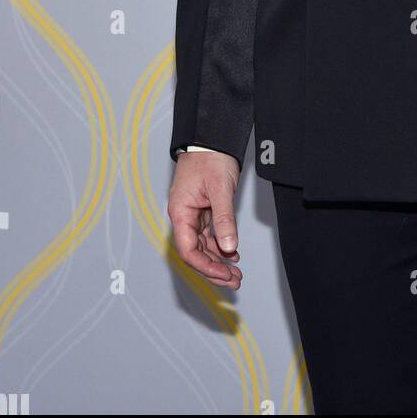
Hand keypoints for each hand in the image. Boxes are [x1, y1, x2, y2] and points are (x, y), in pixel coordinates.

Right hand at [167, 151, 243, 287]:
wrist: (212, 137)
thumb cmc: (210, 157)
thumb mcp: (220, 189)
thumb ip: (224, 219)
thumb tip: (229, 248)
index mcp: (181, 212)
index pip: (189, 249)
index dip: (206, 266)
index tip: (224, 274)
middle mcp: (184, 215)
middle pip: (196, 251)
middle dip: (214, 268)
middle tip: (234, 280)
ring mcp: (193, 213)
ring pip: (203, 245)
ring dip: (219, 260)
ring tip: (236, 273)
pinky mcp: (203, 209)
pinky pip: (209, 234)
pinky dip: (220, 245)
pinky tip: (232, 254)